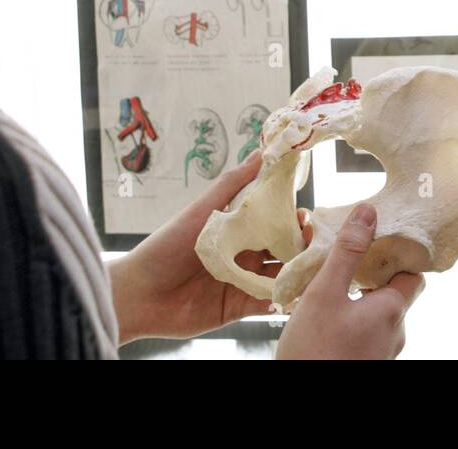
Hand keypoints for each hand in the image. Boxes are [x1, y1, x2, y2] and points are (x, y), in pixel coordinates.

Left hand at [107, 149, 310, 344]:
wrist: (140, 294)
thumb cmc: (168, 246)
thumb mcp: (203, 209)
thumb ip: (234, 182)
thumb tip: (262, 149)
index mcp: (238, 230)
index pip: (275, 221)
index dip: (295, 218)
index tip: (310, 216)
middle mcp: (244, 254)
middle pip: (284, 249)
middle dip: (303, 247)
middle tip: (317, 245)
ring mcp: (243, 282)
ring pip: (281, 276)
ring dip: (298, 274)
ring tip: (314, 271)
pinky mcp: (238, 308)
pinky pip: (267, 304)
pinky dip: (284, 300)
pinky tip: (297, 295)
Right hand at [276, 204, 425, 359]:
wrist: (303, 407)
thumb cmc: (313, 352)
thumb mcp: (324, 293)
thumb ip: (347, 252)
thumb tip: (368, 214)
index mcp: (392, 311)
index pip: (414, 274)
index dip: (401, 255)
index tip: (379, 241)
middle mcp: (395, 333)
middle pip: (397, 293)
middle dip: (376, 275)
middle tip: (351, 261)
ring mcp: (383, 352)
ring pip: (380, 314)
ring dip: (362, 298)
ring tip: (335, 287)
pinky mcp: (367, 363)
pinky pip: (368, 333)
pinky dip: (355, 319)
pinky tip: (331, 317)